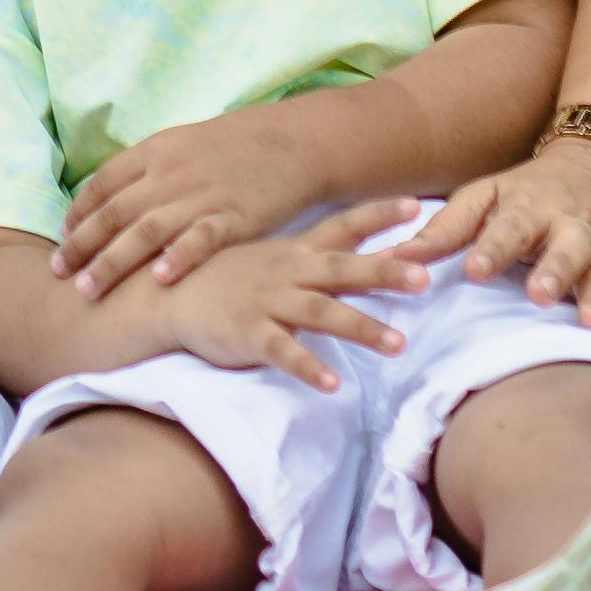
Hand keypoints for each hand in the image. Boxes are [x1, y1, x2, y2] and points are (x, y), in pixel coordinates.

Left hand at [54, 105, 327, 294]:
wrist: (291, 142)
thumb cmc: (233, 147)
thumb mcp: (182, 144)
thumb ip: (147, 169)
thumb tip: (110, 197)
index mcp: (155, 151)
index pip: (103, 184)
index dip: (79, 214)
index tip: (62, 240)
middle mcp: (170, 172)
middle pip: (116, 212)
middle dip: (83, 245)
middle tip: (59, 273)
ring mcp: (201, 195)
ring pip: (146, 231)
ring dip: (114, 262)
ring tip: (89, 289)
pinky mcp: (234, 216)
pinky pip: (200, 239)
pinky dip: (178, 258)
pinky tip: (159, 280)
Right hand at [165, 203, 439, 388]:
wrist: (166, 295)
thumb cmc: (225, 277)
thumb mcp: (270, 259)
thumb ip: (314, 259)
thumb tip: (363, 256)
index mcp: (294, 251)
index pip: (342, 227)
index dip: (378, 216)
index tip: (418, 206)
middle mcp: (286, 271)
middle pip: (342, 269)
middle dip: (384, 272)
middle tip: (425, 277)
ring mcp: (267, 301)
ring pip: (321, 312)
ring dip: (361, 327)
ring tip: (399, 345)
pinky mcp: (248, 334)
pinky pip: (283, 351)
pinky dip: (308, 367)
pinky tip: (333, 384)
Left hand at [418, 128, 590, 338]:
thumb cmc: (526, 191)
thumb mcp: (485, 195)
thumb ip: (444, 228)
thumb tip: (396, 256)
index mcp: (528, 207)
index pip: (506, 226)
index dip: (489, 247)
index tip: (472, 270)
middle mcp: (568, 226)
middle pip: (561, 249)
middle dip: (552, 271)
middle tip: (539, 295)